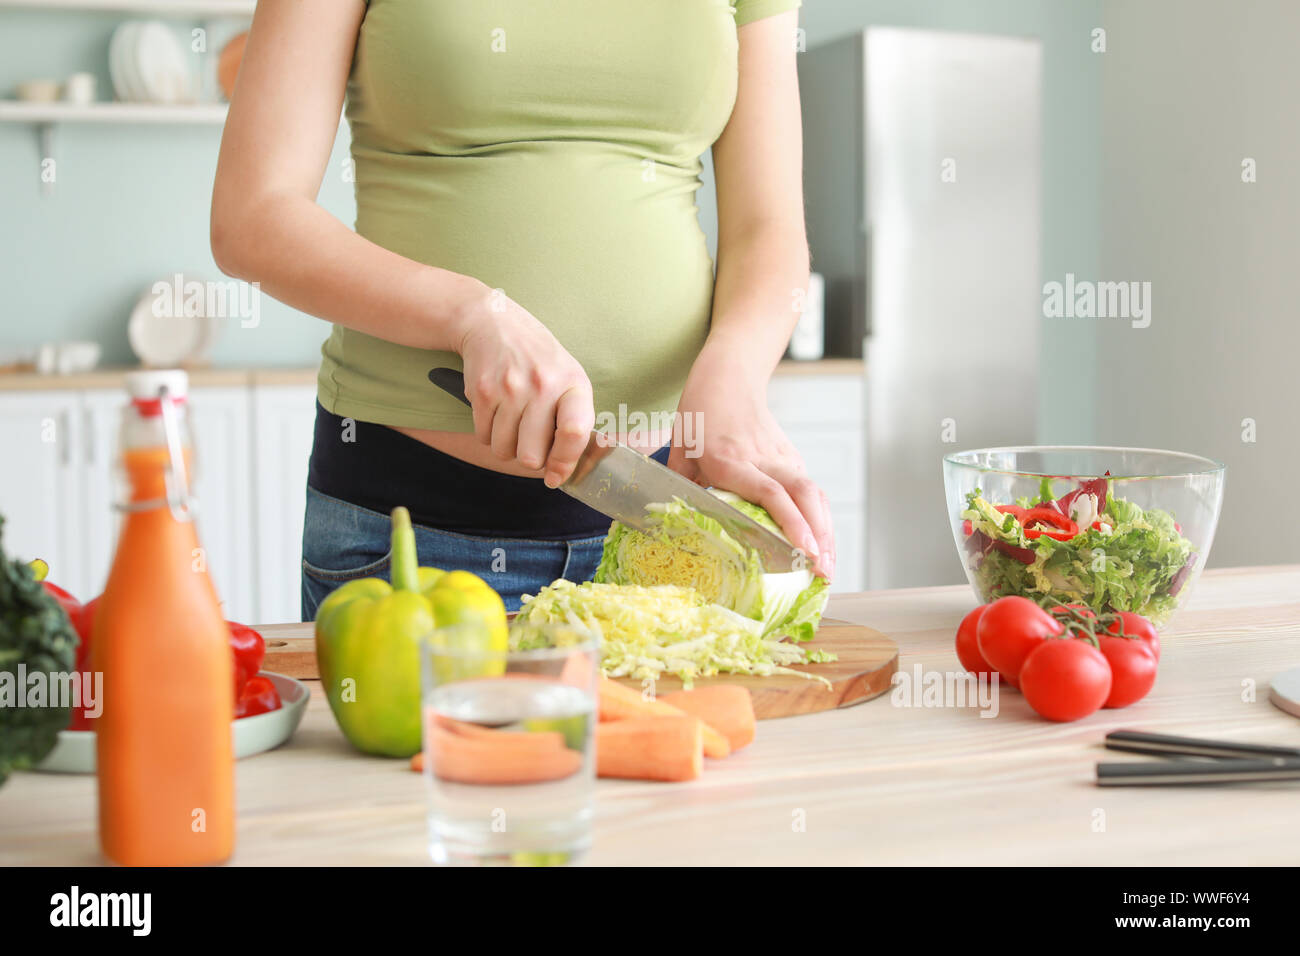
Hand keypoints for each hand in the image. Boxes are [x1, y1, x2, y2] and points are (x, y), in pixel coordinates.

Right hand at [454, 287, 593, 486]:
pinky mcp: (482, 392)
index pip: (575, 434)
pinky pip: (483, 437)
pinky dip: (488, 433)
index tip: (556, 476)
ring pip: (504, 451)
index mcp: (573, 384)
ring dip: (507, 446)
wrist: (493, 323)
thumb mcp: (568, 377)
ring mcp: (510, 389)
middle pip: (531, 456)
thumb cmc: (537, 358)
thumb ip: (572, 420)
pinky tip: (497, 412)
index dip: (565, 463)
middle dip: (529, 457)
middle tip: (531, 440)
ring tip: (513, 421)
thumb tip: (561, 471)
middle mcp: (543, 386)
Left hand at [669, 352, 834, 578]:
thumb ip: (681, 491)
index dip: (790, 522)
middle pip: (803, 495)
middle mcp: (764, 458)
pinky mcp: (792, 458)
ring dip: (825, 531)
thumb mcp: (680, 453)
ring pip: (814, 494)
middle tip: (823, 572)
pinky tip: (822, 545)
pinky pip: (812, 492)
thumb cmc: (699, 417)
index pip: (770, 492)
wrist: (728, 378)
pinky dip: (820, 519)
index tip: (805, 550)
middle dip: (819, 535)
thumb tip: (676, 530)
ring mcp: (782, 457)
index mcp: (731, 460)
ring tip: (828, 567)